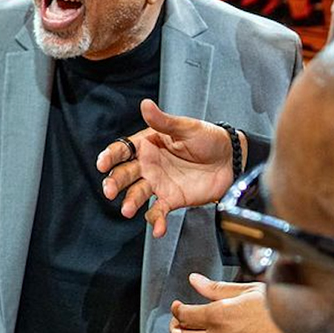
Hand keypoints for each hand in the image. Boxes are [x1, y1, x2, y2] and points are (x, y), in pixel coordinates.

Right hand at [97, 99, 233, 237]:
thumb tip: (145, 104)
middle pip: (124, 174)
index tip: (103, 164)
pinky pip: (158, 212)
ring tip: (128, 210)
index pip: (123, 150)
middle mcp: (149, 164)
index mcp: (148, 144)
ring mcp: (158, 183)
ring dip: (130, 202)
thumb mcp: (186, 127)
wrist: (231, 160)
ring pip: (137, 194)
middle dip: (114, 182)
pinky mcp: (171, 199)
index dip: (110, 156)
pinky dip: (156, 221)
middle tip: (110, 190)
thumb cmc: (209, 139)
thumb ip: (164, 121)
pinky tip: (158, 228)